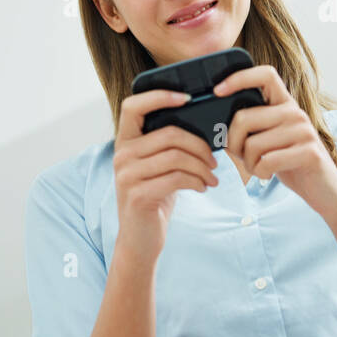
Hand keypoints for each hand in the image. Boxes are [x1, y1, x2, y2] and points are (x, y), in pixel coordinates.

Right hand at [113, 88, 217, 258]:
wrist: (140, 239)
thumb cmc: (154, 196)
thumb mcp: (157, 167)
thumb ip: (167, 145)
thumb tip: (204, 125)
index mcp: (125, 142)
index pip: (132, 106)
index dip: (159, 96)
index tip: (187, 97)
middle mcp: (121, 155)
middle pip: (170, 134)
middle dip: (200, 146)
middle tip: (215, 161)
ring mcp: (127, 175)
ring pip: (177, 156)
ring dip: (202, 167)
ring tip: (212, 177)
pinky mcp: (138, 195)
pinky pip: (177, 178)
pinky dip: (197, 181)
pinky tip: (203, 187)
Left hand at [215, 64, 336, 219]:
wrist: (326, 190)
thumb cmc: (291, 163)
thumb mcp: (271, 139)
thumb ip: (253, 127)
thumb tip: (221, 126)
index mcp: (285, 104)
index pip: (265, 74)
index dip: (239, 78)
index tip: (218, 90)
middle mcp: (296, 112)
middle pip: (244, 117)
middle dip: (233, 142)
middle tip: (241, 156)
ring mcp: (304, 131)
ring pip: (252, 144)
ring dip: (248, 163)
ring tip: (259, 167)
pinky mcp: (308, 152)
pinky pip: (266, 161)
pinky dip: (260, 173)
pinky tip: (269, 174)